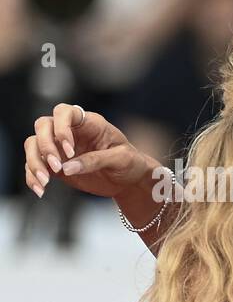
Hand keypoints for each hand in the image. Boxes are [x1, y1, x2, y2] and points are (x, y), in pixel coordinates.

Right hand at [23, 103, 159, 200]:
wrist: (129, 180)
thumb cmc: (130, 163)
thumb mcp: (121, 159)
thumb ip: (96, 160)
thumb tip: (67, 167)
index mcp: (88, 123)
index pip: (64, 112)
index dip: (61, 128)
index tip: (69, 149)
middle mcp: (70, 131)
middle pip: (43, 126)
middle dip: (45, 145)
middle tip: (56, 166)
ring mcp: (59, 147)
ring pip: (33, 145)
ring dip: (34, 161)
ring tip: (45, 181)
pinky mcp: (55, 164)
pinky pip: (35, 165)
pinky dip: (32, 177)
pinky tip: (40, 190)